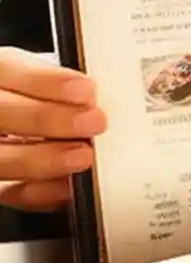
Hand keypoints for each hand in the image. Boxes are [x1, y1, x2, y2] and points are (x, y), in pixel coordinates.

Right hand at [0, 47, 105, 210]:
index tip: (85, 89)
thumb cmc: (52, 98)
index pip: (9, 69)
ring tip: (83, 156)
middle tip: (93, 122)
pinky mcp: (0, 182)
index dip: (45, 81)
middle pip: (1, 112)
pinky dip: (42, 192)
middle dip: (48, 118)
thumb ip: (71, 84)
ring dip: (42, 159)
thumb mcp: (57, 80)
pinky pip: (11, 191)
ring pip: (1, 157)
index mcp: (1, 74)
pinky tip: (70, 187)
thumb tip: (107, 94)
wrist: (35, 120)